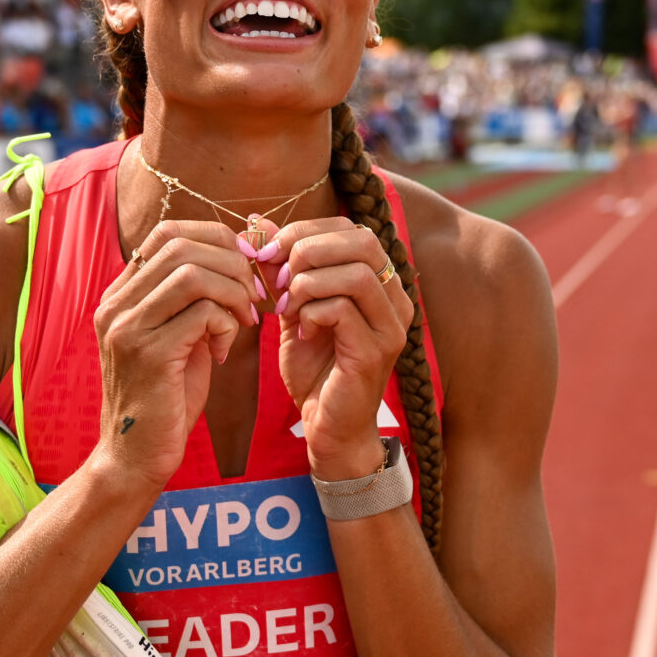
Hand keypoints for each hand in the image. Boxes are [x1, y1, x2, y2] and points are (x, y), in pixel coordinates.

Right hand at [87, 221, 258, 494]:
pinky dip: (225, 325)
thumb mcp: (181, 336)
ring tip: (243, 322)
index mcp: (120, 294)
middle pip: (181, 245)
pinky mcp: (147, 354)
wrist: (136, 456)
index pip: (168, 233)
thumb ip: (198, 298)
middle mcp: (115, 304)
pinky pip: (201, 313)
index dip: (216, 239)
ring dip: (233, 293)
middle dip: (231, 264)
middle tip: (253, 297)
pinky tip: (223, 352)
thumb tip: (240, 251)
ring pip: (193, 273)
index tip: (246, 266)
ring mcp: (126, 327)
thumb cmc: (167, 396)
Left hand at [252, 217, 412, 478]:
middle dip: (308, 249)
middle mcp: (397, 300)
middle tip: (275, 273)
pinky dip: (312, 311)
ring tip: (287, 305)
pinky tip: (301, 331)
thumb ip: (284, 270)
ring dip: (308, 283)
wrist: (327, 430)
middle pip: (362, 242)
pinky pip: (343, 309)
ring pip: (355, 273)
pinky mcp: (376, 352)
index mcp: (382, 284)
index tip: (269, 250)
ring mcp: (392, 327)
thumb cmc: (314, 370)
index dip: (308, 230)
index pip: (353, 229)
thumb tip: (259, 226)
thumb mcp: (295, 310)